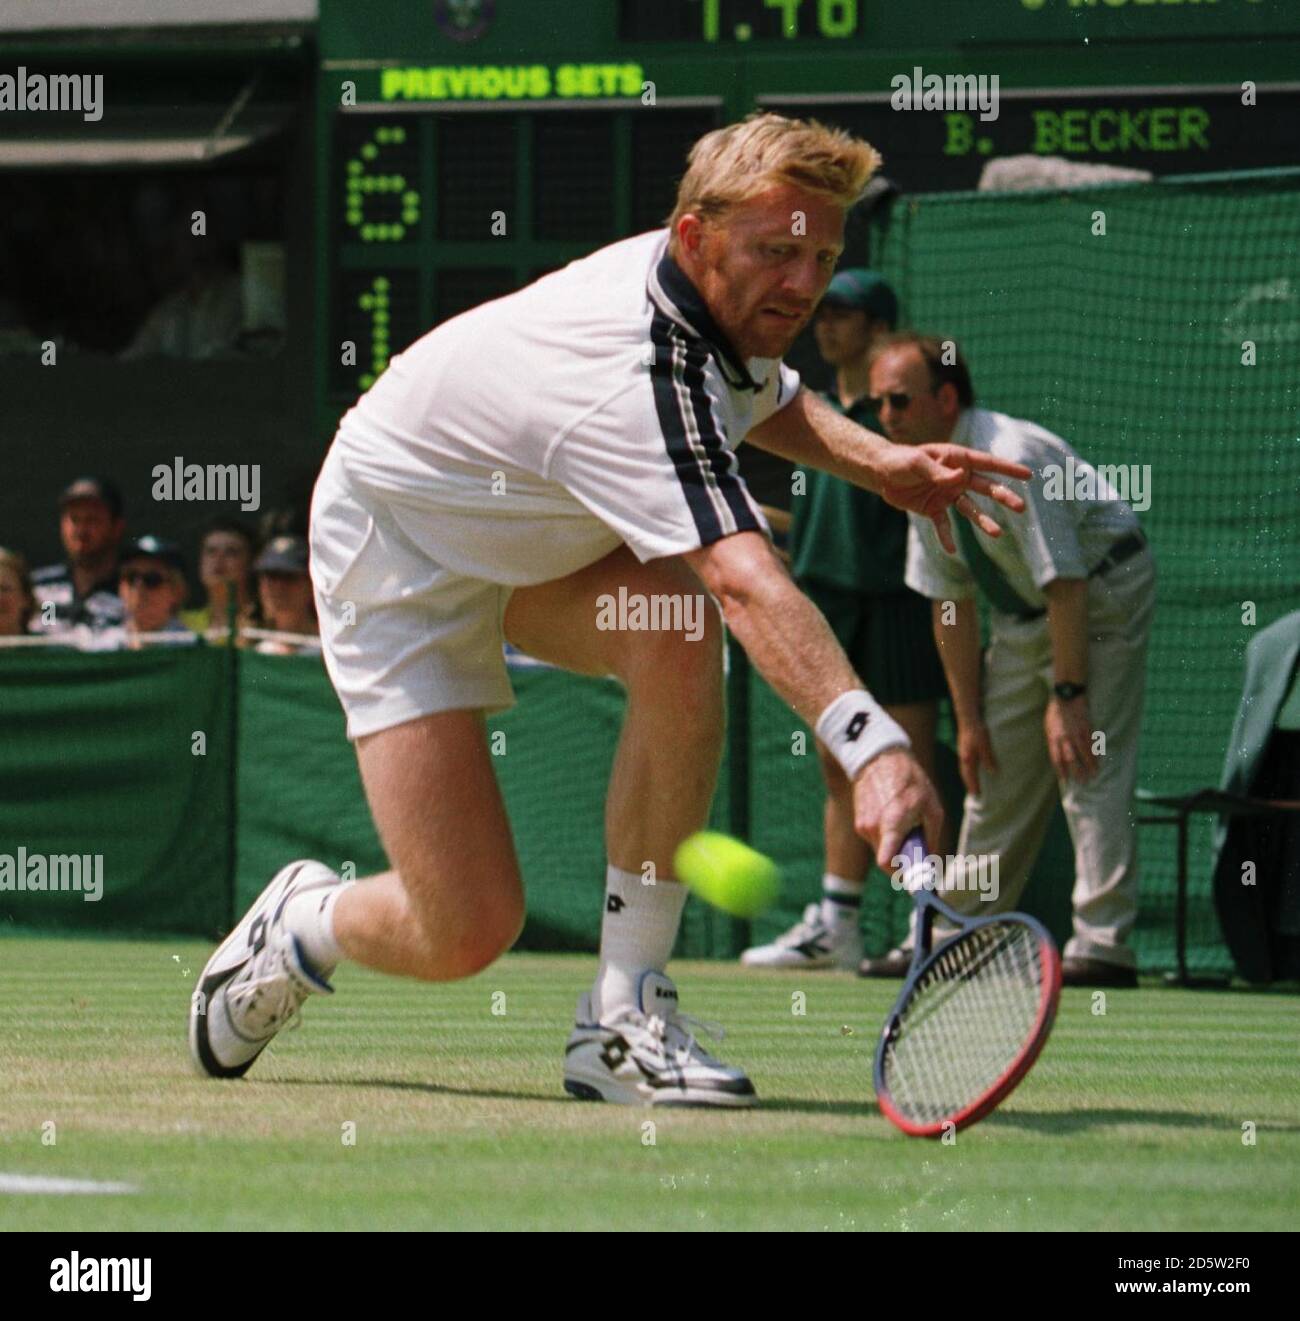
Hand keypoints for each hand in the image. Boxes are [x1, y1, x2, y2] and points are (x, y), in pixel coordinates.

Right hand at [852, 748, 944, 869]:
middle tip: (918, 849)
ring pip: (881, 850)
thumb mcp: (931, 806)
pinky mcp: (859, 822)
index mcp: (892, 823)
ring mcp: (863, 825)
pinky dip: (886, 837)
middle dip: (903, 860)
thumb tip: (932, 861)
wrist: (880, 757)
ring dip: (894, 847)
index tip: (914, 880)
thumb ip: (932, 836)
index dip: (900, 875)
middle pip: (887, 860)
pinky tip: (894, 818)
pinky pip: (875, 839)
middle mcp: (872, 827)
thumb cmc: (910, 780)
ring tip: (906, 826)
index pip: (886, 862)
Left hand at [876, 443, 1030, 553]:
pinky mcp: (935, 510)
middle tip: (1021, 507)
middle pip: (985, 488)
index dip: (1008, 469)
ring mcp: (948, 495)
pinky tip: (952, 551)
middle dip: (1003, 496)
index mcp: (957, 459)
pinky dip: (947, 538)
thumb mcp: (916, 463)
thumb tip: (959, 477)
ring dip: (983, 521)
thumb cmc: (901, 461)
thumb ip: (937, 471)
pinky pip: (944, 525)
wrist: (881, 474)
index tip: (1029, 474)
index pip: (987, 463)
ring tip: (997, 533)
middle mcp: (957, 478)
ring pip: (970, 509)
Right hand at [956, 718, 998, 796]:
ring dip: (968, 778)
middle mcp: (963, 758)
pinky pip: (965, 763)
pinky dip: (968, 770)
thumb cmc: (977, 732)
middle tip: (974, 793)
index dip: (973, 786)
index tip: (976, 795)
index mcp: (968, 759)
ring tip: (972, 784)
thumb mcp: (985, 746)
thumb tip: (992, 772)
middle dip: (969, 784)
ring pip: (964, 769)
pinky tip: (972, 769)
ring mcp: (962, 753)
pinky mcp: (964, 749)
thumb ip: (988, 759)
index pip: (970, 776)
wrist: (968, 719)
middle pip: (965, 774)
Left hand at [1045, 695, 1095, 781]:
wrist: (1067, 695)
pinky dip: (1095, 754)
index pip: (1056, 758)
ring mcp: (1076, 733)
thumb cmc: (1056, 710)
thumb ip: (1053, 739)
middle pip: (1070, 759)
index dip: (1061, 770)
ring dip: (1089, 766)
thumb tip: (1056, 752)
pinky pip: (1091, 744)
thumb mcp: (1048, 726)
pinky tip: (1098, 761)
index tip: (1065, 780)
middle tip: (1082, 782)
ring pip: (1083, 754)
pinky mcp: (1086, 728)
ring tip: (1094, 775)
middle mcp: (1064, 737)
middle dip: (1077, 772)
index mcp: (1053, 737)